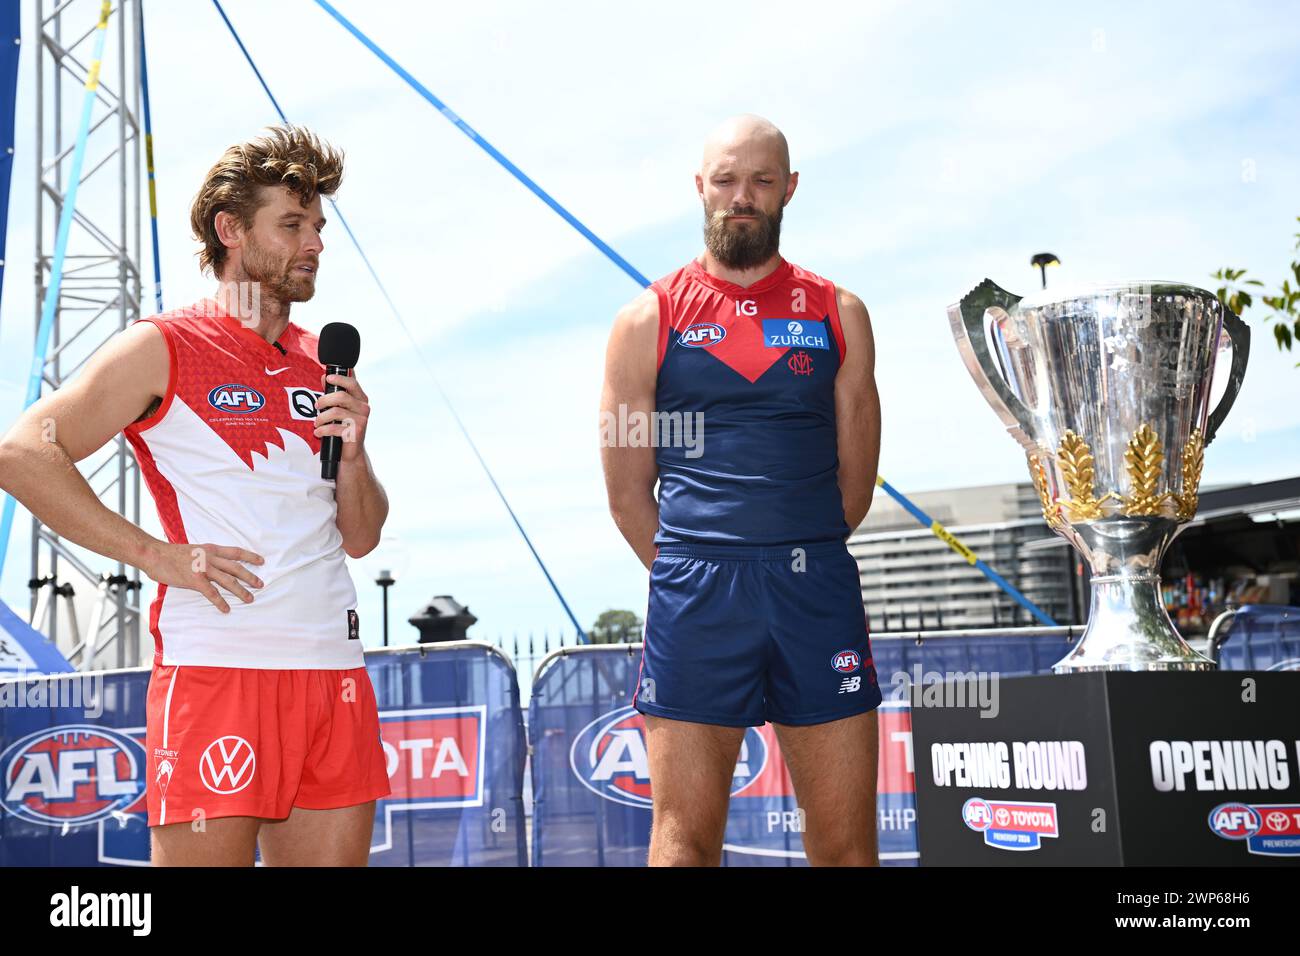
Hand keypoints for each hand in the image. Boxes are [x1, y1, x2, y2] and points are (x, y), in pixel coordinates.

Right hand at [143, 541, 264, 613]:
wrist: (154, 554)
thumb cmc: (171, 554)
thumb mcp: (194, 550)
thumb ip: (206, 556)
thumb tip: (216, 565)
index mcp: (211, 549)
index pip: (236, 552)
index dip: (250, 557)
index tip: (262, 561)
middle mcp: (210, 557)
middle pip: (236, 567)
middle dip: (250, 576)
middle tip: (261, 585)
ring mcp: (203, 568)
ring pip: (228, 581)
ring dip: (240, 591)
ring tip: (249, 599)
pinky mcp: (194, 580)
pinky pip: (211, 593)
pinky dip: (220, 602)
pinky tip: (226, 609)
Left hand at [315, 372, 369, 463]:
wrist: (350, 452)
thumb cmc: (344, 428)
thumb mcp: (339, 408)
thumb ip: (333, 393)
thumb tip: (324, 377)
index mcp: (361, 399)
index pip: (352, 383)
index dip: (340, 379)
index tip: (328, 379)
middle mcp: (364, 408)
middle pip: (341, 396)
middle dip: (324, 400)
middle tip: (317, 406)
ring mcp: (361, 420)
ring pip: (336, 412)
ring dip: (321, 417)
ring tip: (317, 423)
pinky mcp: (356, 432)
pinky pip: (334, 427)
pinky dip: (322, 430)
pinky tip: (318, 432)